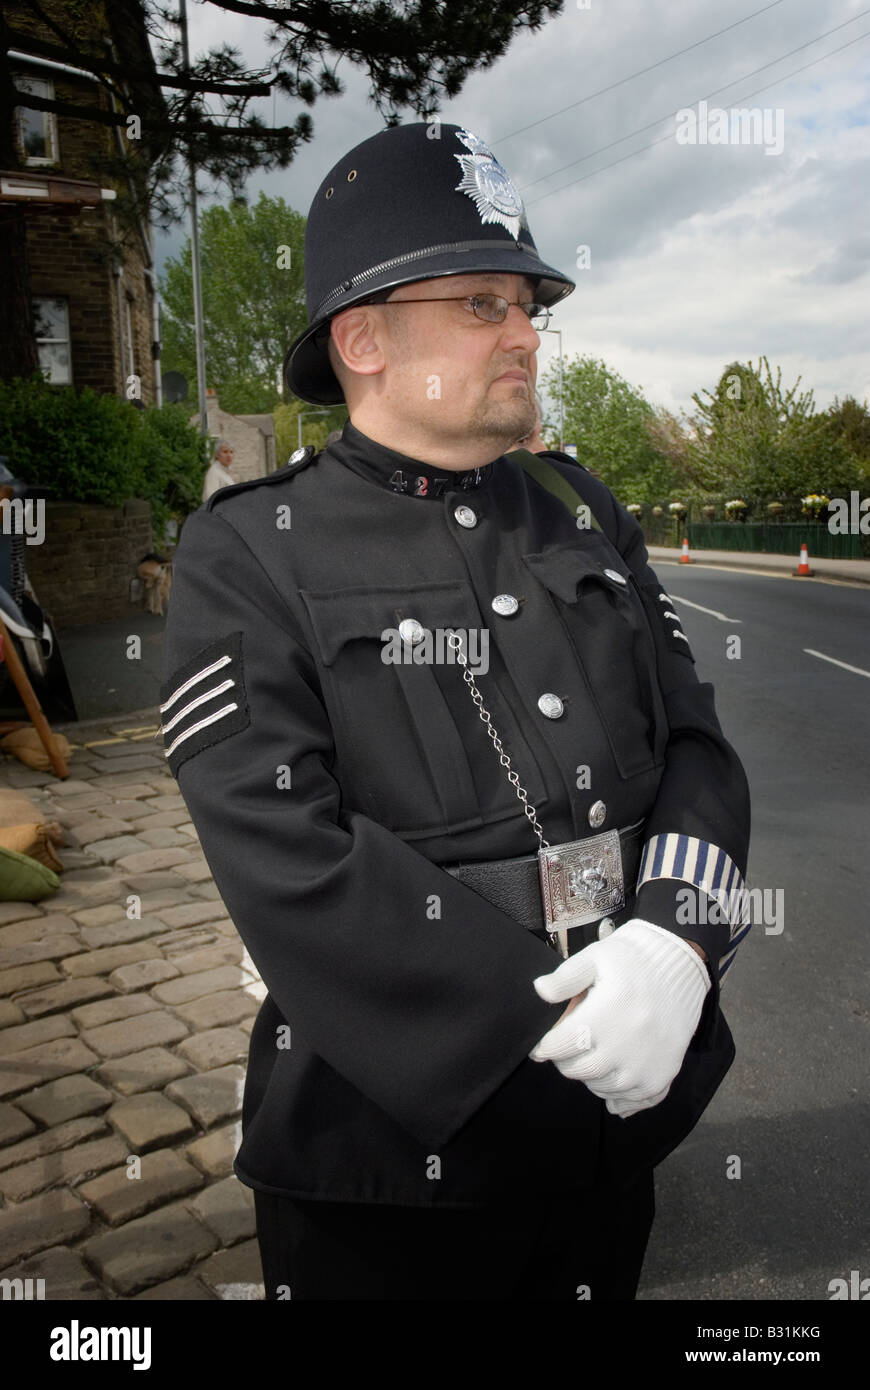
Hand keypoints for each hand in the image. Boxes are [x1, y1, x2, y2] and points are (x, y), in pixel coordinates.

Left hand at [528, 919, 709, 1115]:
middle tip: (573, 1043)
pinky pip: (632, 1099)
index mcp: (605, 1016)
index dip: (546, 1046)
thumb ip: (565, 977)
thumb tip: (540, 991)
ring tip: (597, 1050)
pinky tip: (614, 1077)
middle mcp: (625, 1047)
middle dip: (568, 1059)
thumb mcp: (596, 957)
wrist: (682, 965)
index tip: (544, 1042)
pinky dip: (619, 1095)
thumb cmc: (634, 959)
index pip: (560, 1047)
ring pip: (602, 1088)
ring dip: (592, 1075)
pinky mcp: (663, 1075)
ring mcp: (645, 1066)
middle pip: (578, 1071)